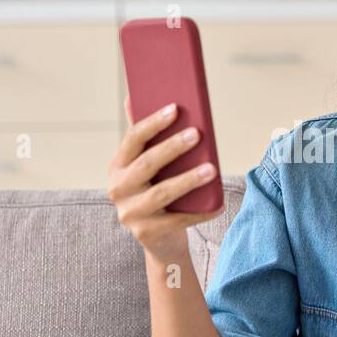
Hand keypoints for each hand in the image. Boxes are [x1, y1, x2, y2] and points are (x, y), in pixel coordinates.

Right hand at [107, 98, 224, 261]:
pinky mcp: (147, 233)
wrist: (158, 239)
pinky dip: (201, 212)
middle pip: (147, 164)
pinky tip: (218, 203)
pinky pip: (178, 220)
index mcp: (117, 166)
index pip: (133, 139)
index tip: (175, 109)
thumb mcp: (147, 167)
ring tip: (212, 170)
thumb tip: (132, 97)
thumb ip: (143, 137)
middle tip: (197, 134)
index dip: (153, 124)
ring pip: (162, 193)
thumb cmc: (156, 191)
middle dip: (172, 147)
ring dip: (188, 180)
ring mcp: (130, 213)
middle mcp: (118, 189)